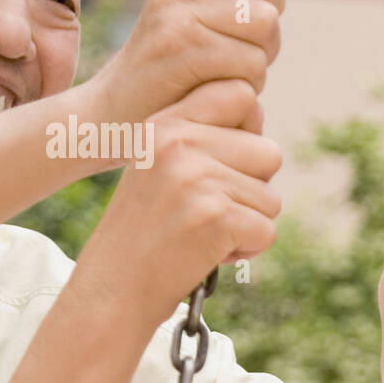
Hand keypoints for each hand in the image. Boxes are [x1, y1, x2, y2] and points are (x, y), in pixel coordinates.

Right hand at [74, 80, 281, 326]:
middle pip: (269, 153)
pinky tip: (207, 253)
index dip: (249, 133)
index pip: (241, 94)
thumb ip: (204, 137)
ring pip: (271, 197)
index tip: (225, 166)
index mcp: (166, 122)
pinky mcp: (216, 216)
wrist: (112, 288)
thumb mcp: (162, 165)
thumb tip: (260, 117)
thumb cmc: (147, 230)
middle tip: (208, 211)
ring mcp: (197, 178)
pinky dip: (247, 250)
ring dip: (247, 224)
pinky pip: (266, 231)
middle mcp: (180, 142)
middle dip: (252, 190)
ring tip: (201, 232)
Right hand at [84, 0, 295, 135]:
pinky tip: (216, 90)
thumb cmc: (184, 69)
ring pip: (265, 21)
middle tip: (246, 42)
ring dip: (261, 57)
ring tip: (226, 70)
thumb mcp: (209, 14)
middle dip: (272, 8)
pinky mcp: (184, 47)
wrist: (127, 117)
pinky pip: (251, 61)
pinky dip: (247, 85)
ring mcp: (177, 8)